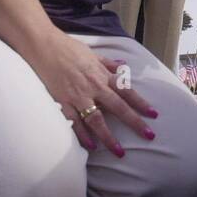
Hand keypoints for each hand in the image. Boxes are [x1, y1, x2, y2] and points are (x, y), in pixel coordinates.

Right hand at [31, 31, 157, 156]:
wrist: (43, 45)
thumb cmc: (68, 47)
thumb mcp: (92, 53)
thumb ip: (108, 63)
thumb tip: (123, 65)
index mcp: (102, 74)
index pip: (127, 91)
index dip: (141, 103)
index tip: (153, 114)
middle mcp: (94, 86)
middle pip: (118, 107)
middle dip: (135, 122)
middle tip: (148, 135)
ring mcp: (78, 96)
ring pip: (97, 120)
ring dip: (109, 137)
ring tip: (119, 151)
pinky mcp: (63, 101)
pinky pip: (74, 122)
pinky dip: (82, 135)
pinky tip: (91, 146)